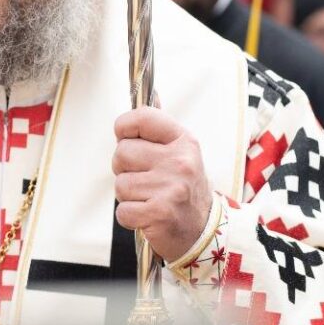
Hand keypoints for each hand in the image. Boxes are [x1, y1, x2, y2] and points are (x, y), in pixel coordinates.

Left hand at [111, 107, 212, 261]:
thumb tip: (152, 93)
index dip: (124, 127)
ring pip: (120, 184)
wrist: (203, 231)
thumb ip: (160, 127)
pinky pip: (122, 211)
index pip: (142, 117)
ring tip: (148, 198)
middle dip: (124, 168)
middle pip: (122, 152)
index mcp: (183, 141)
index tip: (126, 137)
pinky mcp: (160, 213)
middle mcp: (179, 161)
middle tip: (143, 179)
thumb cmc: (184, 189)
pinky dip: (129, 217)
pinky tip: (147, 216)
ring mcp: (171, 188)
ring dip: (128, 195)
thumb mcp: (181, 152)